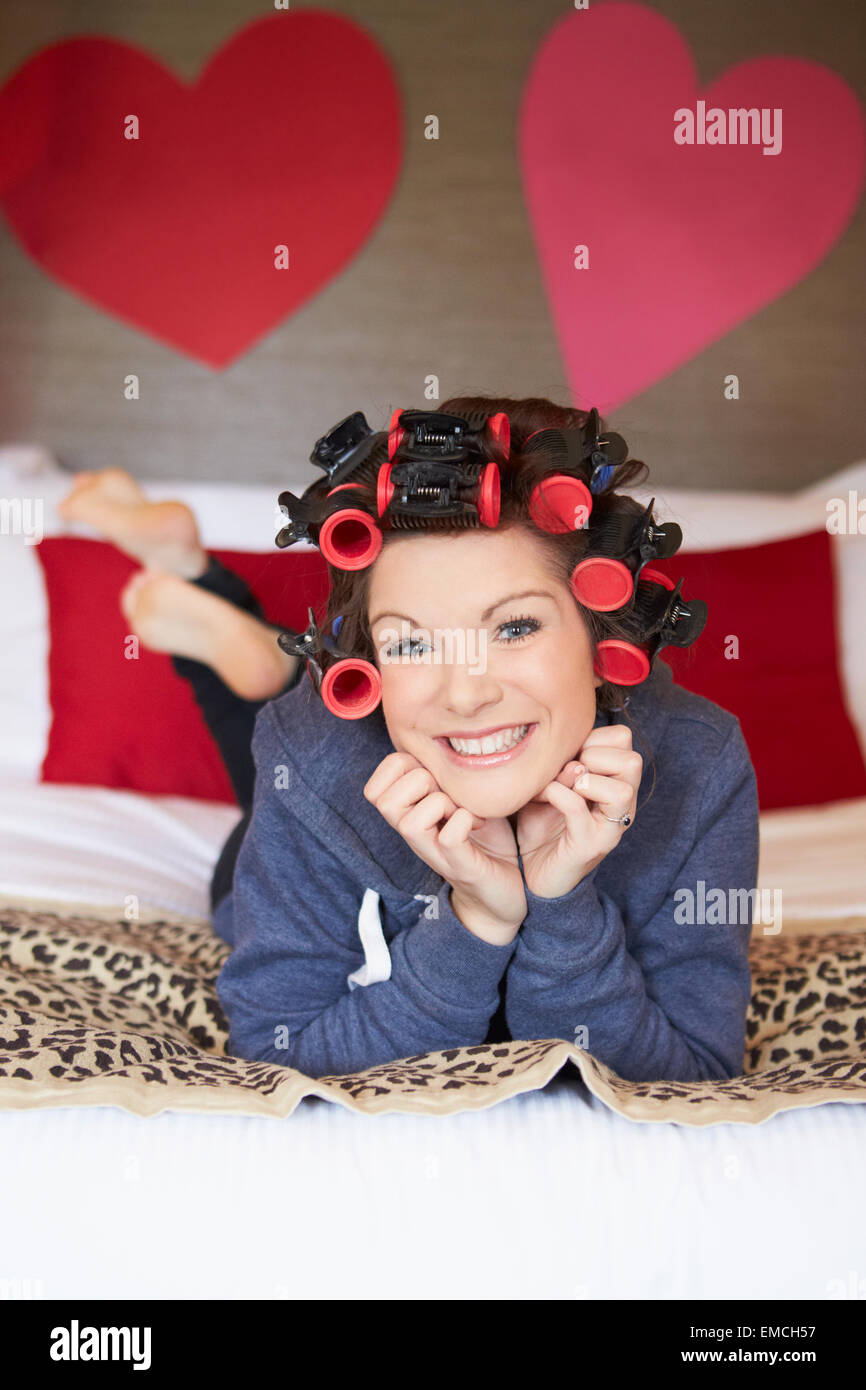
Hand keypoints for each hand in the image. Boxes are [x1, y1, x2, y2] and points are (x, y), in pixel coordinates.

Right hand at [363, 752, 525, 938]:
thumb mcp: (455, 796)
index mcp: (407, 815)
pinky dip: (464, 821)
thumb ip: (440, 773)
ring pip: (409, 821)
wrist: (502, 891)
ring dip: (440, 805)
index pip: (375, 784)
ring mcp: (432, 853)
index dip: (401, 768)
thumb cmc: (480, 838)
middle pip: (384, 800)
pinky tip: (476, 823)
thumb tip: (440, 734)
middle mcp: (412, 835)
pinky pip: (448, 836)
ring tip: (460, 810)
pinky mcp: (459, 867)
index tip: (432, 776)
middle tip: (448, 793)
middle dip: (421, 783)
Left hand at [516, 726, 641, 899]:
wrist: (532, 875)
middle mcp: (621, 805)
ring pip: (623, 789)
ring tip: (562, 788)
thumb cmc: (542, 825)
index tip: (570, 754)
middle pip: (633, 760)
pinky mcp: (590, 847)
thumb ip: (558, 760)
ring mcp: (609, 827)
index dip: (593, 738)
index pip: (623, 738)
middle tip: (569, 772)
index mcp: (615, 783)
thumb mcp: (548, 782)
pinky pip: (579, 810)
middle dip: (594, 757)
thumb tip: (562, 747)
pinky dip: (559, 795)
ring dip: (584, 780)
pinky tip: (545, 797)